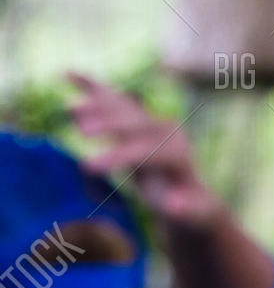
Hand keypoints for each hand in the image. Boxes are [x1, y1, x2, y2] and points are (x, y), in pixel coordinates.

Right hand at [67, 71, 222, 227]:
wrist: (191, 195)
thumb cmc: (190, 210)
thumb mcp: (193, 214)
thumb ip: (186, 209)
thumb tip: (173, 205)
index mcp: (179, 155)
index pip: (147, 151)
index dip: (117, 156)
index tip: (88, 167)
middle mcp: (166, 133)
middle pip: (135, 124)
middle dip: (109, 126)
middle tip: (82, 132)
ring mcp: (151, 122)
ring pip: (121, 108)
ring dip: (95, 104)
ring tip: (70, 109)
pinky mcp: (138, 118)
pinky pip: (113, 99)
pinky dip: (91, 86)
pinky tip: (67, 74)